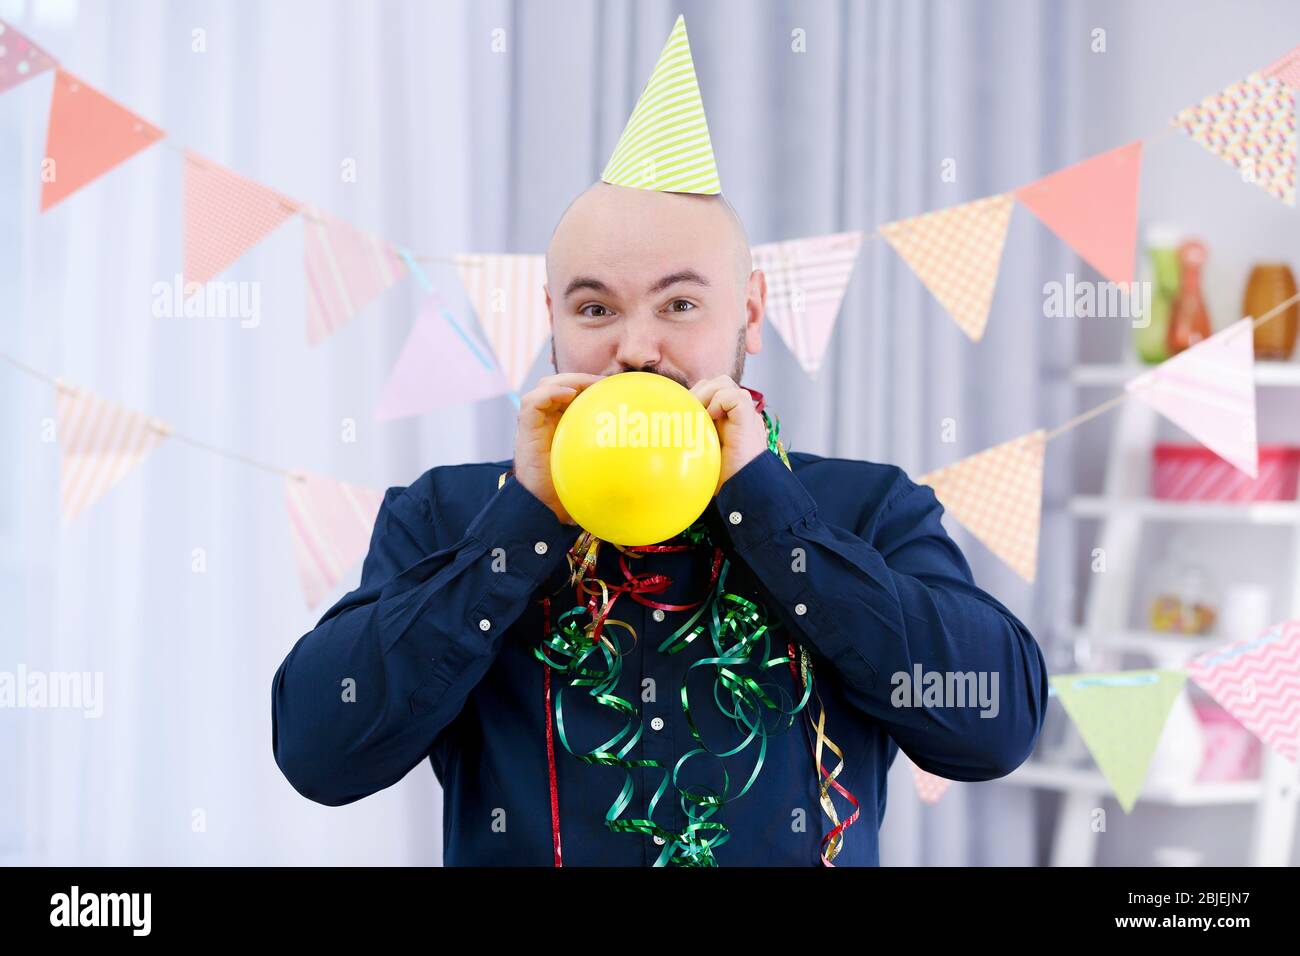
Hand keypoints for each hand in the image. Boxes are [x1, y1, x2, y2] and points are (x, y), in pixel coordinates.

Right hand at [513, 372, 602, 523]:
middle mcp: (547, 420)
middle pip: (560, 384)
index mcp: (561, 424)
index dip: (591, 384)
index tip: (615, 387)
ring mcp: (535, 424)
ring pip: (546, 386)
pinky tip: (570, 394)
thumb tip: (647, 452)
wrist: (544, 508)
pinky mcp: (526, 430)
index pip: (573, 392)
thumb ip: (610, 453)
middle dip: (582, 378)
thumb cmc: (571, 490)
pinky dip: (550, 393)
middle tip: (605, 383)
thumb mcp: (596, 465)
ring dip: (568, 380)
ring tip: (590, 384)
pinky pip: (532, 402)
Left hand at [690, 375, 768, 493]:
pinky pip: (734, 395)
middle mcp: (736, 412)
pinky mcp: (749, 417)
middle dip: (698, 394)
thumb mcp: (700, 448)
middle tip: (689, 414)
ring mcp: (744, 413)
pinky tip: (712, 420)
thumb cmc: (720, 476)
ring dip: (707, 396)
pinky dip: (719, 403)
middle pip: (714, 383)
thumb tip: (669, 421)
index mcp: (726, 418)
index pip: (707, 390)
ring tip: (700, 417)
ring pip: (723, 383)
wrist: (740, 488)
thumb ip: (693, 431)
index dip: (694, 397)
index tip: (682, 414)